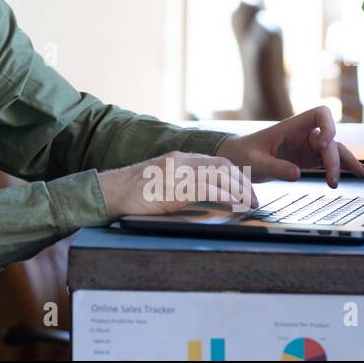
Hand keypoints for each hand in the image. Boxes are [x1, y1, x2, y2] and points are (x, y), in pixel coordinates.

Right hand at [99, 151, 257, 218]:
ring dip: (239, 190)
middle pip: (223, 166)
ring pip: (217, 174)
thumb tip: (210, 196)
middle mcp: (179, 161)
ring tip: (248, 204)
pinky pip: (203, 189)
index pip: (218, 161)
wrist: (109, 192)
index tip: (249, 191)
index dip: (238, 176)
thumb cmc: (133, 192)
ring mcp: (174, 173)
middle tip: (254, 201)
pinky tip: (232, 205)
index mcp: (178, 158)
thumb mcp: (162, 181)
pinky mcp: (170, 189)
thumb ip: (184, 182)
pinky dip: (222, 196)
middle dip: (244, 183)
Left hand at [216, 105, 363, 188]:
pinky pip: (330, 161)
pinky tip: (361, 172)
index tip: (324, 143)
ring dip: (346, 162)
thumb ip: (274, 167)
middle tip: (332, 181)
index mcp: (291, 126)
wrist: (237, 160)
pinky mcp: (308, 160)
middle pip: (330, 140)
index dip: (329, 125)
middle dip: (335, 159)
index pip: (320, 113)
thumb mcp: (254, 161)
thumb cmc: (243, 155)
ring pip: (335, 150)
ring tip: (361, 174)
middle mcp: (304, 134)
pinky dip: (345, 166)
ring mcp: (308, 147)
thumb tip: (298, 174)